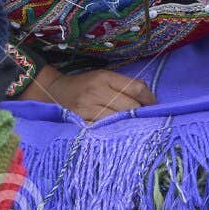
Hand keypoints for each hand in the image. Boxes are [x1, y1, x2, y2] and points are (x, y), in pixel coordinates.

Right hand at [25, 67, 155, 121]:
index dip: (150, 99)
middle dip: (141, 114)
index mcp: (104, 77)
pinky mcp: (81, 123)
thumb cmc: (83, 85)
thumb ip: (123, 85)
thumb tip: (149, 100)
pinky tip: (118, 133)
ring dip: (129, 124)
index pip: (136, 87)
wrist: (53, 92)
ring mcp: (88, 108)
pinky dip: (114, 132)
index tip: (155, 106)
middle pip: (131, 106)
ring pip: (119, 120)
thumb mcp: (102, 77)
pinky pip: (105, 130)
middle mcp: (96, 91)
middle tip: (146, 119)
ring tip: (133, 126)